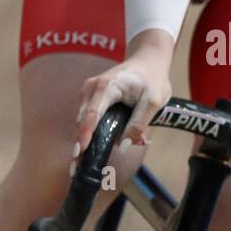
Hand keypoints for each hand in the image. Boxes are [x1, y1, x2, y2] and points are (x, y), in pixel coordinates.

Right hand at [74, 44, 172, 165]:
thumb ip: (139, 124)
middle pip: (82, 122)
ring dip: (86, 142)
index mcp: (106, 86)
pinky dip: (91, 134)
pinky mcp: (90, 99)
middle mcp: (91, 89)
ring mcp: (88, 93)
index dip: (85, 135)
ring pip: (83, 123)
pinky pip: (87, 120)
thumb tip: (123, 146)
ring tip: (82, 165)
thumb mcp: (154, 102)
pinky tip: (93, 149)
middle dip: (80, 145)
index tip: (79, 153)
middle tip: (77, 170)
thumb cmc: (152, 79)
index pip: (92, 114)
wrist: (148, 60)